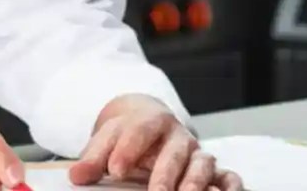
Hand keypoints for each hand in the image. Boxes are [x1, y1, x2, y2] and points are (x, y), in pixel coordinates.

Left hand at [68, 95, 241, 190]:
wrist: (150, 125)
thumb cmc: (128, 137)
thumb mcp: (107, 141)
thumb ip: (93, 158)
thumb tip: (76, 176)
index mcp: (151, 121)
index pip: (141, 130)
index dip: (129, 149)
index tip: (114, 170)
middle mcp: (178, 136)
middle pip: (175, 151)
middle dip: (165, 173)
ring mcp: (198, 153)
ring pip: (203, 164)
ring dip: (195, 183)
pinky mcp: (213, 170)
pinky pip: (229, 177)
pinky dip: (230, 187)